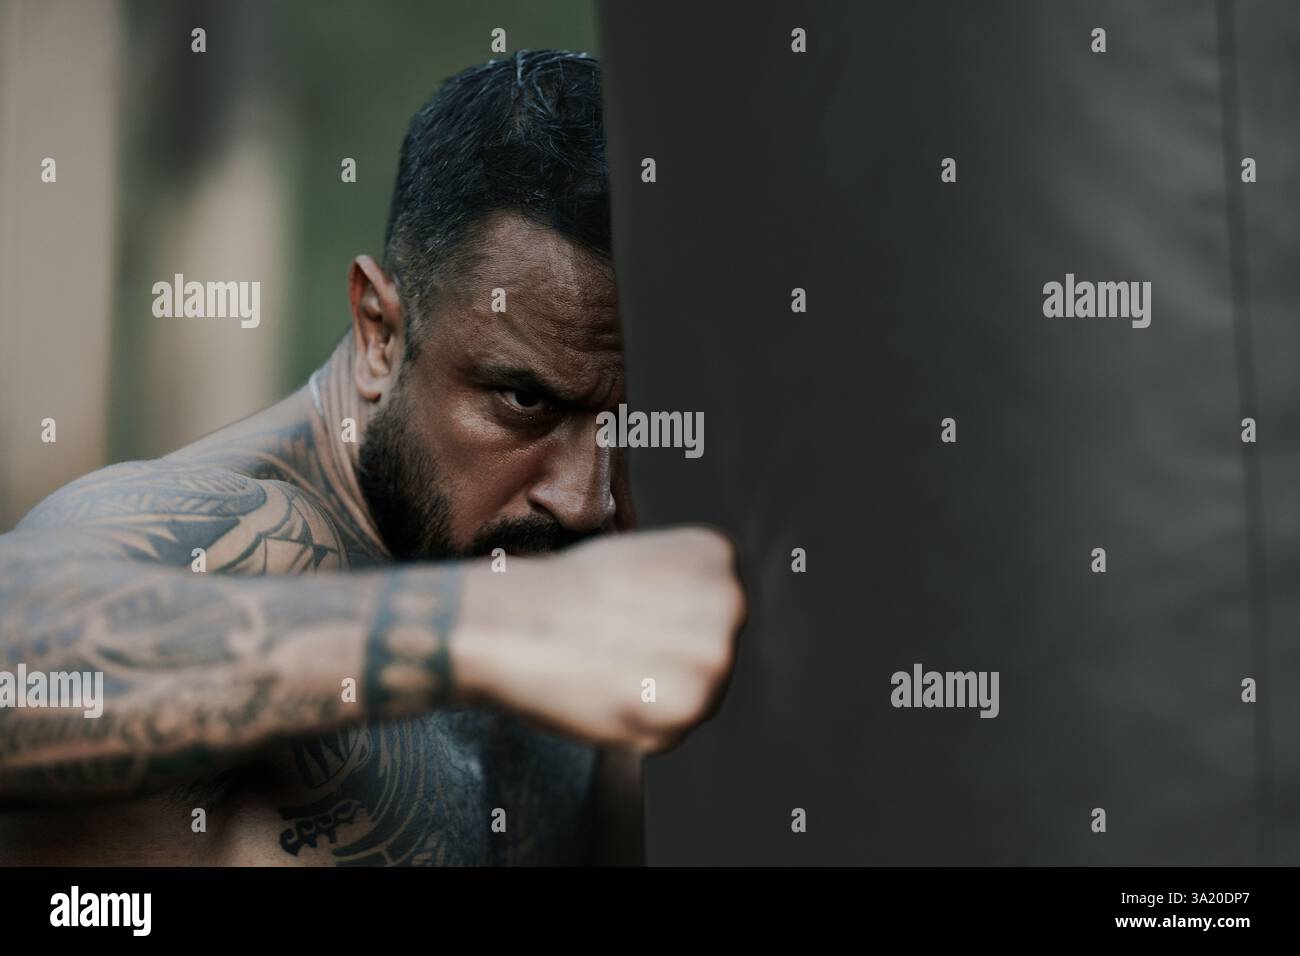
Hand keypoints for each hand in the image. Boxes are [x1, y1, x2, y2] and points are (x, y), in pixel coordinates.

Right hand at [455, 527, 743, 752]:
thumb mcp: (638, 559)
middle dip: (671, 659)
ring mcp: (715, 658)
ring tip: (608, 668)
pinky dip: (639, 726)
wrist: (512, 623)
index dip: (667, 619)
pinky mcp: (689, 709)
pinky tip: (606, 694)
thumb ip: (681, 589)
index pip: (711, 606)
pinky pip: (671, 731)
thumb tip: (699, 632)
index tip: (628, 615)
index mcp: (716, 557)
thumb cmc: (560, 593)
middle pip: (712, 651)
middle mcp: (729, 603)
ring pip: (698, 695)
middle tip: (614, 647)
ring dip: (657, 696)